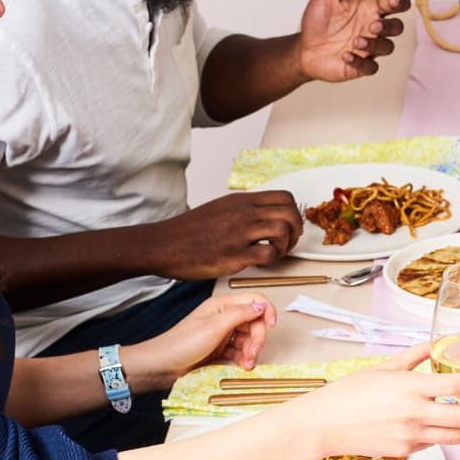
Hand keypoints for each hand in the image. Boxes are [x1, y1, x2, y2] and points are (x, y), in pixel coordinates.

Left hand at [125, 295, 277, 391]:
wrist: (162, 366)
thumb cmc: (182, 343)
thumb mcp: (214, 326)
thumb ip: (241, 314)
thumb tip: (262, 305)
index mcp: (223, 305)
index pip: (254, 300)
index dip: (267, 311)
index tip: (272, 325)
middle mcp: (224, 317)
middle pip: (254, 323)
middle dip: (258, 338)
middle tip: (254, 351)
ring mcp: (222, 334)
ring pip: (249, 339)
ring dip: (251, 351)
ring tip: (246, 363)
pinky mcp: (220, 350)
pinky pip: (240, 352)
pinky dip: (244, 359)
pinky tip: (241, 366)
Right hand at [152, 192, 303, 279]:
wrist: (163, 244)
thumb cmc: (188, 231)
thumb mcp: (219, 208)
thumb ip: (242, 209)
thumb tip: (263, 215)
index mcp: (241, 200)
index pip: (284, 197)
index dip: (294, 213)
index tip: (290, 226)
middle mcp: (243, 213)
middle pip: (289, 213)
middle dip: (296, 230)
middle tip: (288, 242)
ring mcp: (239, 233)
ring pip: (282, 230)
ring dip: (286, 245)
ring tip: (276, 254)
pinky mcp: (234, 254)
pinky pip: (268, 254)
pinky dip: (272, 260)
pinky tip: (262, 263)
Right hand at [282, 343, 459, 458]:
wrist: (324, 425)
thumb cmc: (348, 393)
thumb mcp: (384, 367)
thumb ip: (415, 356)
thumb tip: (436, 344)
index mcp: (410, 389)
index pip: (458, 387)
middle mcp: (415, 414)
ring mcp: (412, 436)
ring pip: (458, 437)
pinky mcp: (407, 451)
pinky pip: (438, 443)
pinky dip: (454, 434)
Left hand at [293, 0, 410, 82]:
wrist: (303, 47)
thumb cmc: (317, 20)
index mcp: (370, 9)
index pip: (396, 5)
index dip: (400, 3)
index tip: (392, 2)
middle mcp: (373, 28)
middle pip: (397, 28)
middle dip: (389, 27)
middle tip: (373, 26)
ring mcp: (368, 49)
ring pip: (387, 48)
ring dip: (375, 45)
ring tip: (356, 42)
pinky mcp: (360, 66)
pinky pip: (371, 68)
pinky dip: (361, 62)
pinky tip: (346, 55)